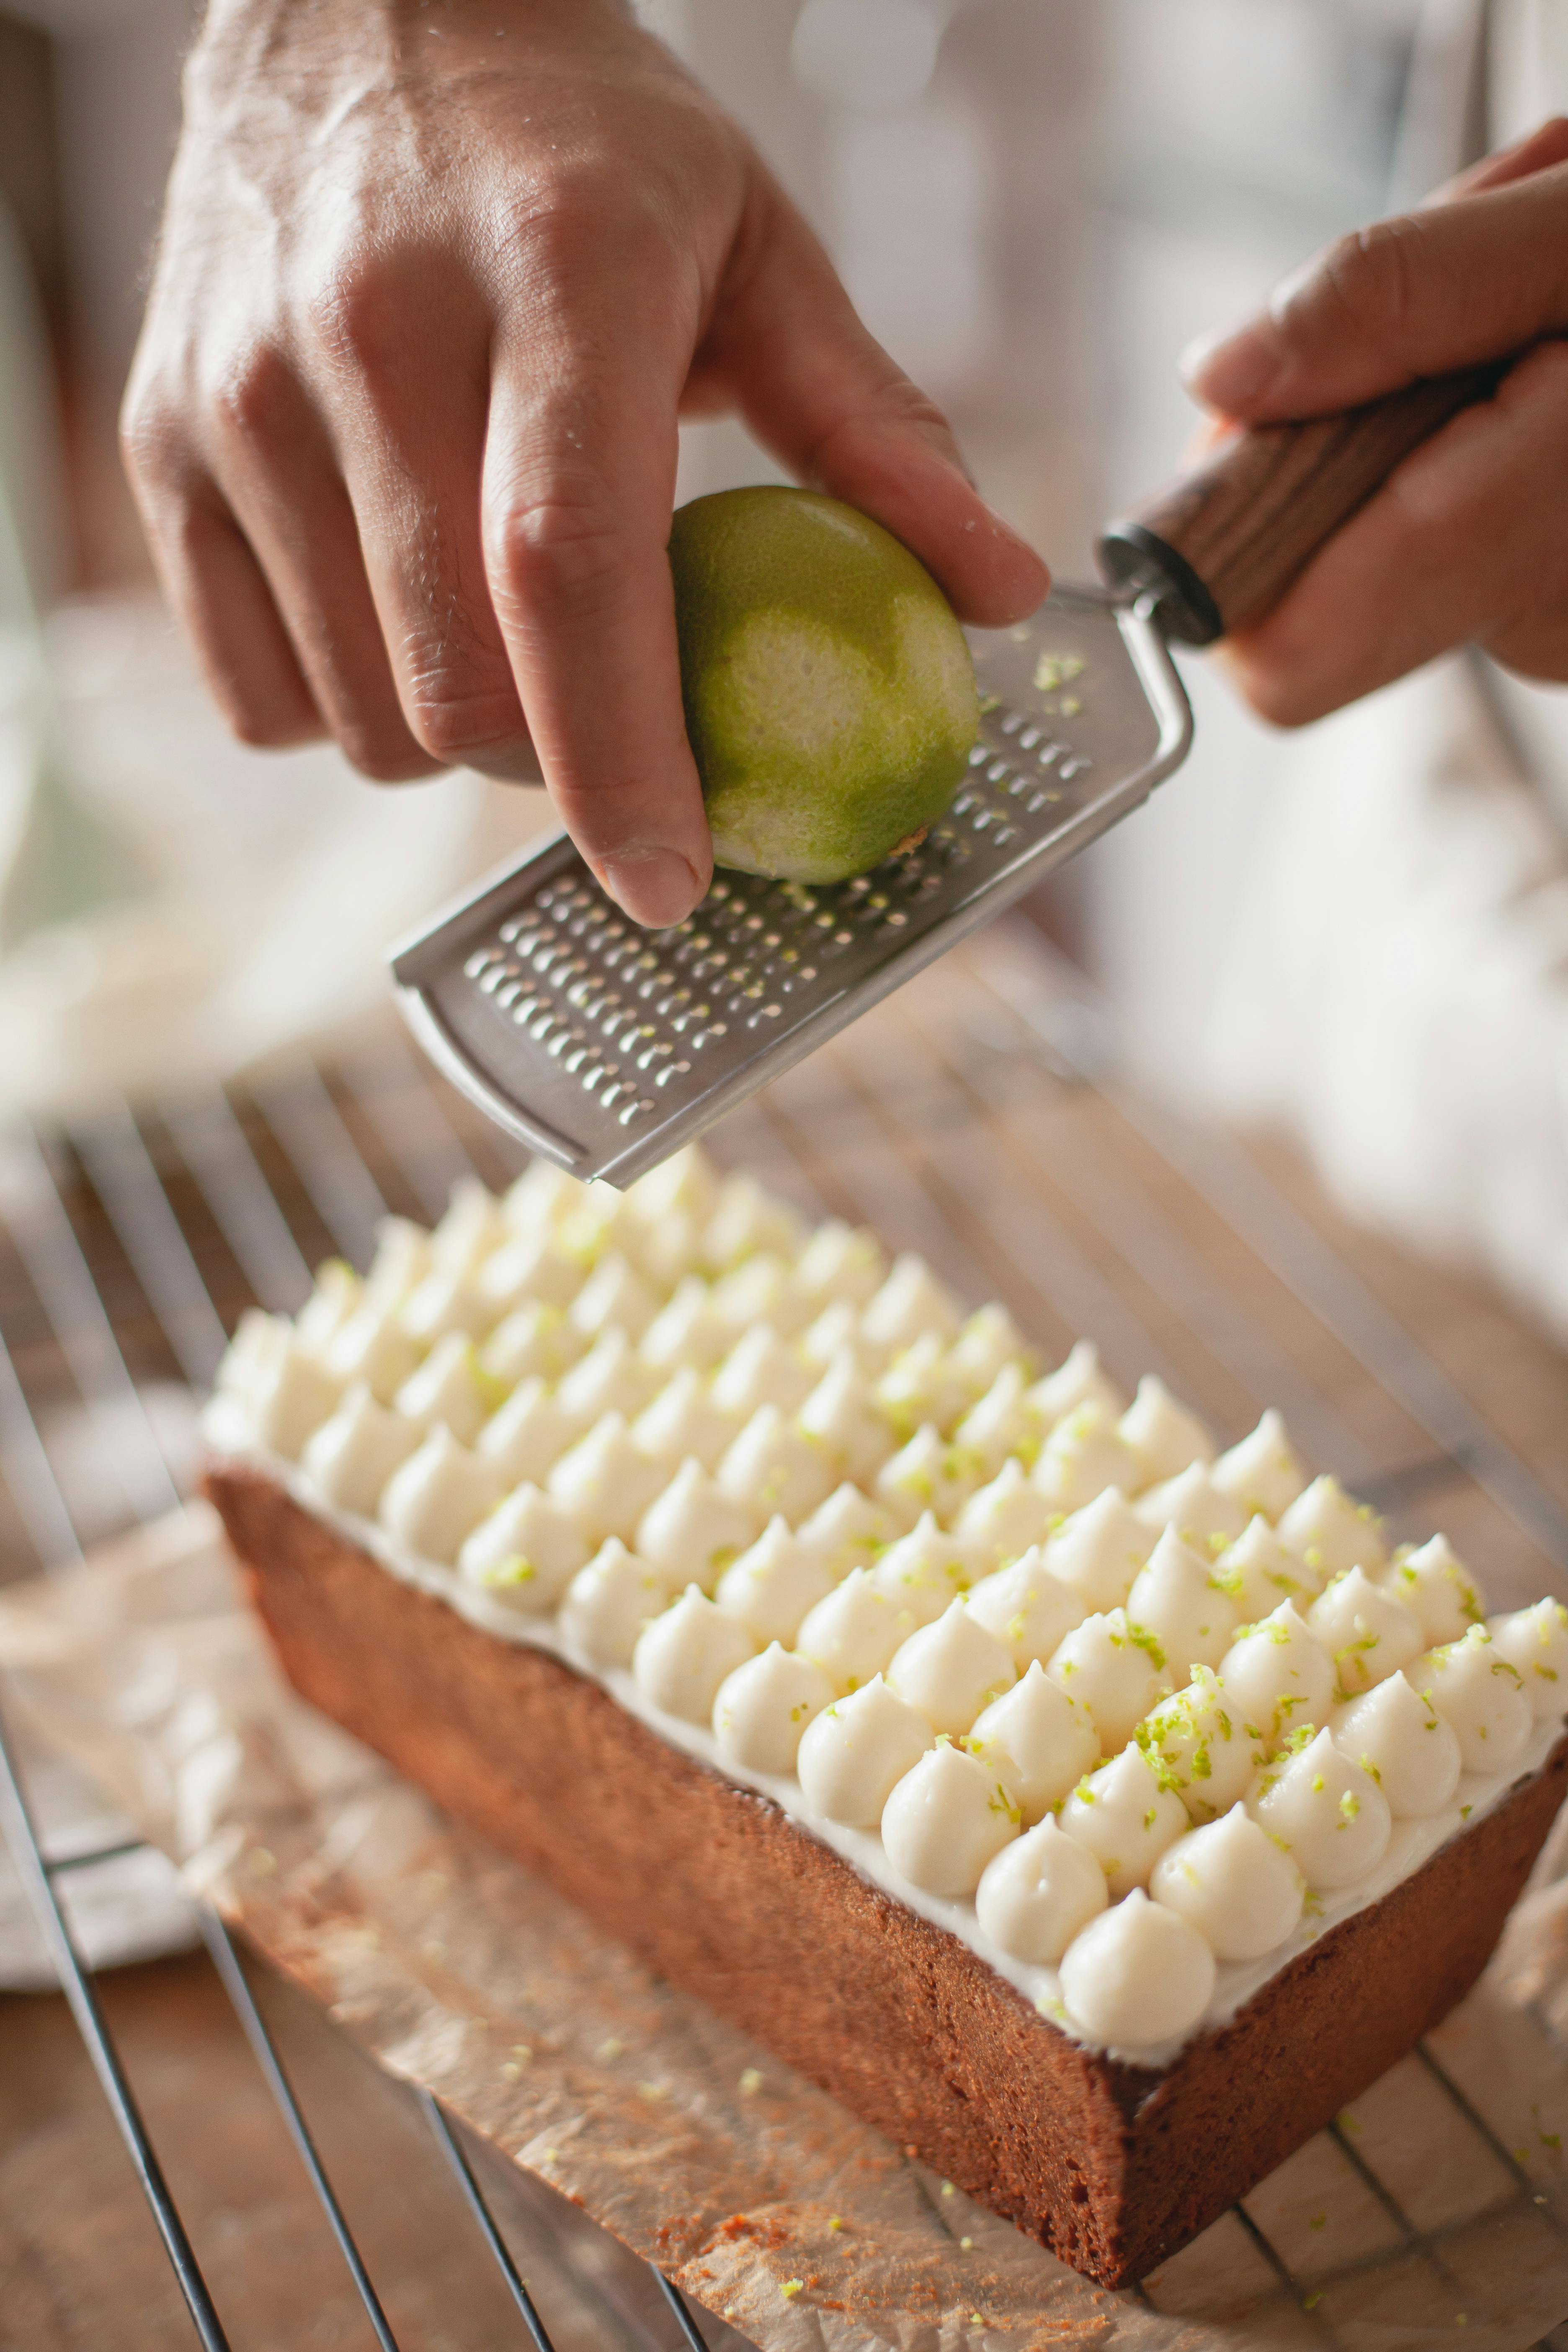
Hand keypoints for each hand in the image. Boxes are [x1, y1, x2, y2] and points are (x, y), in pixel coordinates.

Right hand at [122, 0, 1048, 926]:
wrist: (360, 11)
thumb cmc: (584, 152)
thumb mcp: (758, 252)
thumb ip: (875, 431)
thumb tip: (1000, 594)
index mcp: (555, 275)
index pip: (570, 571)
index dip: (623, 761)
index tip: (674, 884)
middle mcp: (369, 330)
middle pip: (459, 687)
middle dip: (556, 765)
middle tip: (616, 714)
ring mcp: (241, 393)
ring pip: (361, 719)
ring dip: (457, 736)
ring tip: (503, 631)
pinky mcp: (160, 443)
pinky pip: (258, 695)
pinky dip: (343, 707)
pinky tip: (397, 614)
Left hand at [1181, 117, 1567, 725]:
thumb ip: (1392, 299)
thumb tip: (1224, 380)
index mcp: (1532, 531)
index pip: (1286, 659)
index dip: (1231, 556)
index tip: (1260, 432)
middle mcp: (1550, 625)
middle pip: (1324, 606)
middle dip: (1338, 461)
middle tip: (1434, 335)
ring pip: (1396, 571)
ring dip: (1416, 446)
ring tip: (1531, 345)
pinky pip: (1471, 564)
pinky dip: (1479, 467)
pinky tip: (1552, 394)